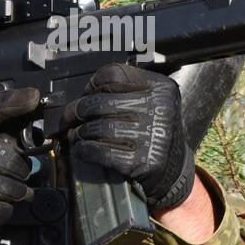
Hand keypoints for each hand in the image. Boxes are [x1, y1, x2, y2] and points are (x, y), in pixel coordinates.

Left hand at [62, 64, 194, 212]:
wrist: (175, 169)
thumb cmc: (155, 131)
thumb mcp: (152, 101)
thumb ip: (125, 90)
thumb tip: (83, 94)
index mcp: (160, 88)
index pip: (113, 74)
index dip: (92, 85)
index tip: (85, 95)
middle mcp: (158, 108)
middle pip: (100, 101)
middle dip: (77, 111)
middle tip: (69, 118)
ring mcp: (151, 135)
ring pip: (97, 126)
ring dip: (79, 132)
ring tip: (75, 135)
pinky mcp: (141, 161)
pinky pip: (100, 151)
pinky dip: (84, 150)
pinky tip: (81, 150)